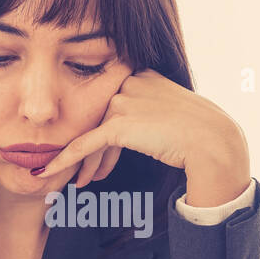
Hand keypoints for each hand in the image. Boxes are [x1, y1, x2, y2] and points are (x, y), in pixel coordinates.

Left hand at [34, 68, 251, 206]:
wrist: (211, 140)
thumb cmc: (199, 132)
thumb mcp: (172, 111)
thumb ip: (150, 111)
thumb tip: (140, 129)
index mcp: (141, 74)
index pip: (110, 104)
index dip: (102, 135)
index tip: (97, 158)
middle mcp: (128, 82)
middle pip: (97, 119)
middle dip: (91, 152)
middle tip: (85, 176)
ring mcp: (122, 101)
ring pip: (91, 134)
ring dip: (83, 163)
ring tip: (78, 184)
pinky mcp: (119, 123)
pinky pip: (84, 144)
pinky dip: (64, 159)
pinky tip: (47, 171)